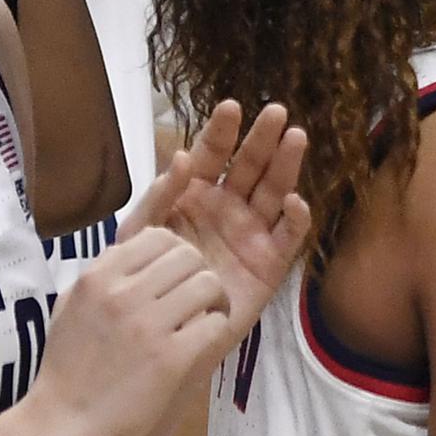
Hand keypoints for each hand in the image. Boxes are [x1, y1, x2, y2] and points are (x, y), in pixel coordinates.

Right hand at [30, 228, 233, 435]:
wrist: (63, 423)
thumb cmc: (67, 368)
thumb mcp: (72, 307)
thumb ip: (104, 277)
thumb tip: (136, 254)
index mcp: (97, 277)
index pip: (158, 236)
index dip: (177, 255)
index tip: (176, 278)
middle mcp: (122, 293)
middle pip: (189, 255)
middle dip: (200, 274)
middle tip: (198, 299)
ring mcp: (147, 325)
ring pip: (208, 284)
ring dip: (216, 300)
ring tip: (207, 318)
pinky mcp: (170, 358)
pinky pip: (214, 324)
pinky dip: (216, 330)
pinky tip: (204, 342)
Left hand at [131, 100, 313, 350]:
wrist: (161, 329)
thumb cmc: (145, 279)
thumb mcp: (140, 234)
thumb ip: (159, 197)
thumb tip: (184, 157)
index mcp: (196, 195)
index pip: (213, 155)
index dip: (222, 131)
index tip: (230, 107)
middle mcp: (229, 208)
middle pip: (251, 167)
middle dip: (263, 139)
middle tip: (276, 113)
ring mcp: (252, 234)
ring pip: (275, 192)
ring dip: (286, 165)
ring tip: (295, 138)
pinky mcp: (270, 264)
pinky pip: (288, 237)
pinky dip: (295, 219)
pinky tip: (295, 200)